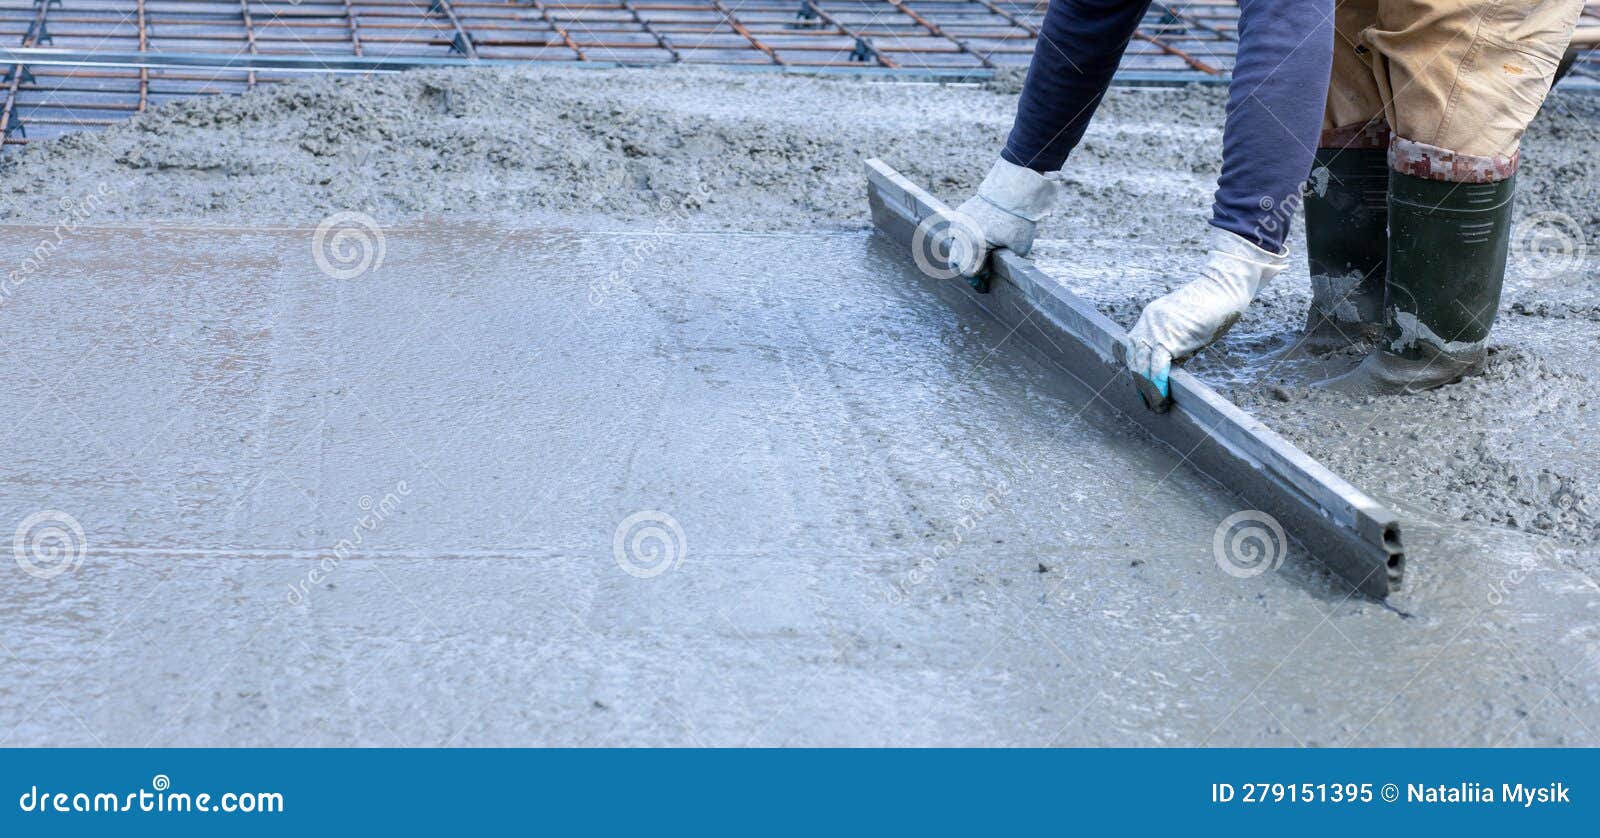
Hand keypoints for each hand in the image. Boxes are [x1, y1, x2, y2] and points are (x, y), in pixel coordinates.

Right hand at [945, 158, 1062, 276]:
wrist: (1013, 189)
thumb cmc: (1017, 219)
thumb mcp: (1019, 248)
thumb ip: (1005, 262)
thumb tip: (998, 270)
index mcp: (975, 246)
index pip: (969, 272)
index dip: (977, 281)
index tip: (984, 286)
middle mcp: (962, 236)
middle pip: (957, 263)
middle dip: (968, 270)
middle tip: (981, 274)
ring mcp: (959, 224)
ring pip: (954, 248)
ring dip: (964, 256)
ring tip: (979, 258)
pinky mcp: (960, 214)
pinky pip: (958, 233)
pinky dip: (965, 240)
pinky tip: (978, 240)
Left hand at [1124, 227, 1288, 398]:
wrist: (1223, 287)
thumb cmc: (1211, 306)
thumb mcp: (1186, 326)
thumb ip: (1175, 344)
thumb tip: (1171, 370)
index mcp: (1148, 319)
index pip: (1133, 350)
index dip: (1137, 371)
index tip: (1142, 388)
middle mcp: (1146, 323)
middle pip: (1134, 360)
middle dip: (1140, 384)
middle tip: (1148, 403)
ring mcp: (1155, 330)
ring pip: (1142, 366)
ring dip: (1147, 389)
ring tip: (1157, 406)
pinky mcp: (1169, 337)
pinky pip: (1157, 367)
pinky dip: (1157, 385)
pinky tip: (1162, 398)